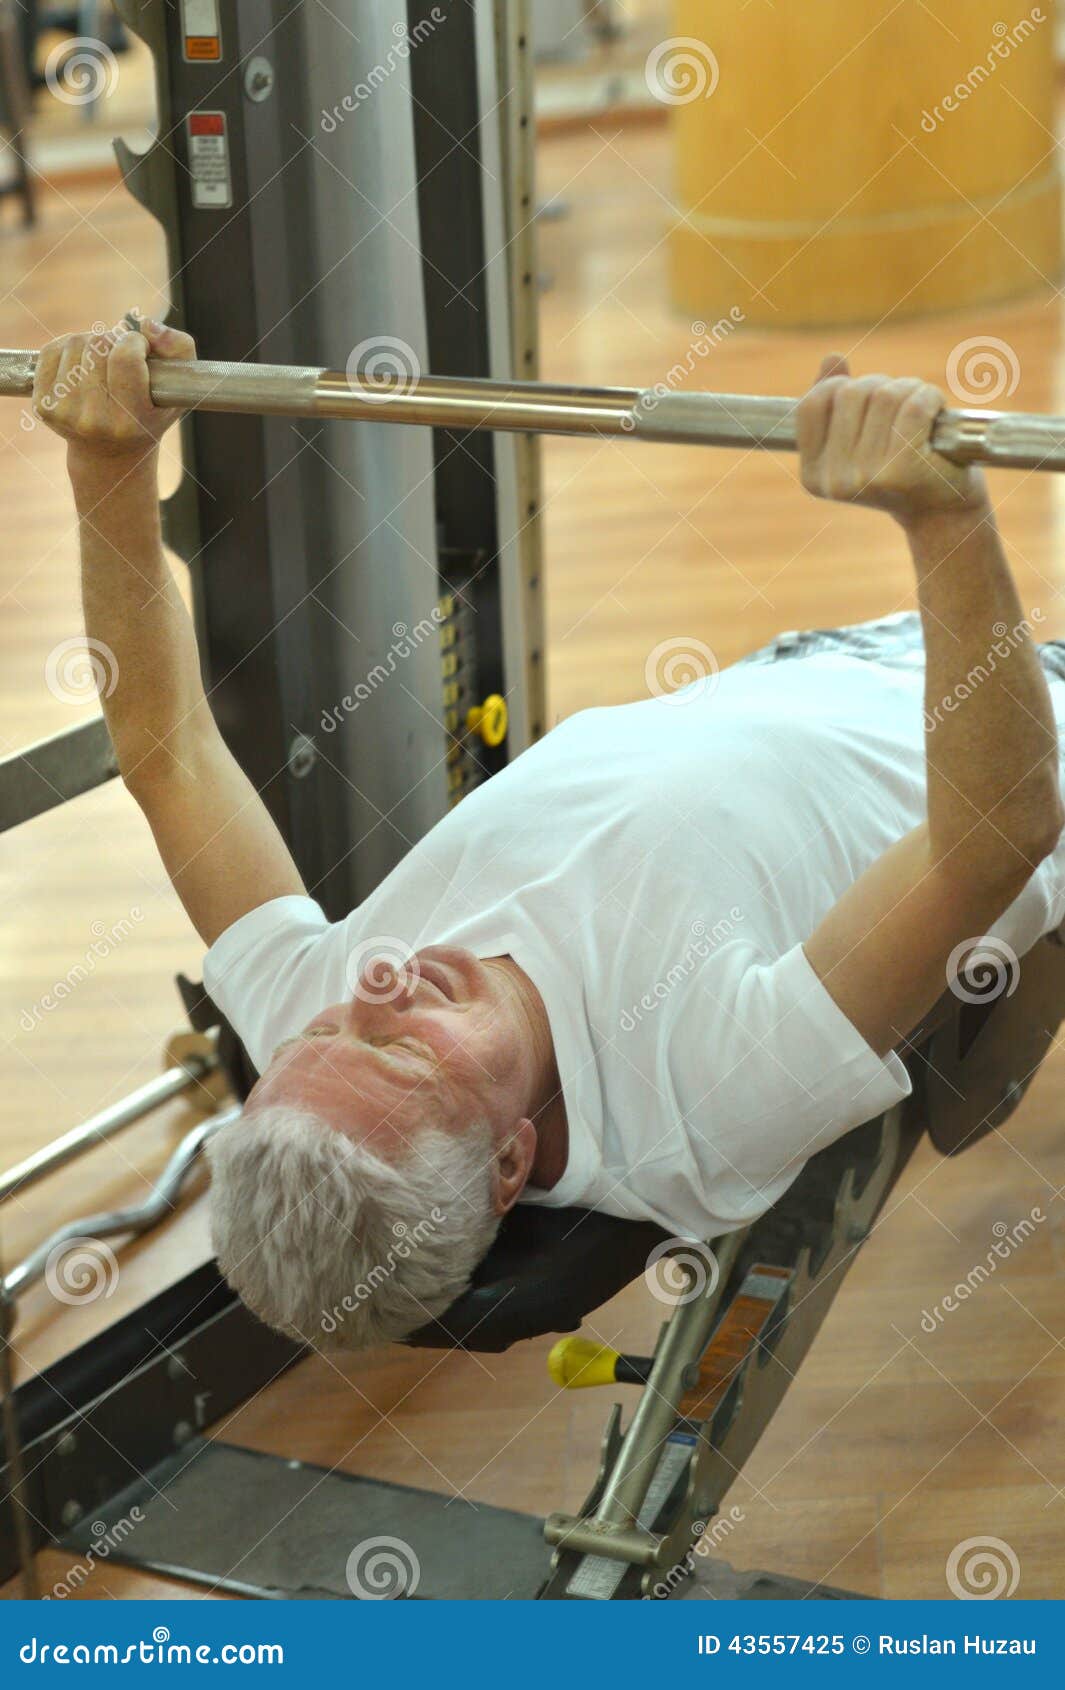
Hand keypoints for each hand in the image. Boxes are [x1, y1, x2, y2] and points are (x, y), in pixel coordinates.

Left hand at [34, 315, 194, 473]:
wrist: (111, 453)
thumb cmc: (150, 413)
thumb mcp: (180, 387)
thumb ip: (178, 348)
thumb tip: (145, 325)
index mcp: (130, 420)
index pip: (124, 356)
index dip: (134, 342)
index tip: (140, 350)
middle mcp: (95, 421)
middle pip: (98, 345)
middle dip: (113, 341)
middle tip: (121, 357)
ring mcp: (65, 414)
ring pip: (75, 342)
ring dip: (91, 344)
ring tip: (103, 363)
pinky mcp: (44, 405)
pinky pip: (51, 350)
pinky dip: (68, 348)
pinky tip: (82, 365)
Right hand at [796, 354, 989, 529]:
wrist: (942, 513)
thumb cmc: (901, 471)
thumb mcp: (860, 440)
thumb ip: (838, 402)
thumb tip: (831, 358)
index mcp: (814, 476)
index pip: (812, 404)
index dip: (839, 385)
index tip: (865, 396)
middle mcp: (835, 482)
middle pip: (851, 393)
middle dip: (880, 386)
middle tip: (900, 401)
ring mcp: (867, 478)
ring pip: (884, 396)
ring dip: (909, 389)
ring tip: (920, 406)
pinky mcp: (902, 470)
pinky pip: (913, 406)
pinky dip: (929, 396)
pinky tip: (936, 407)